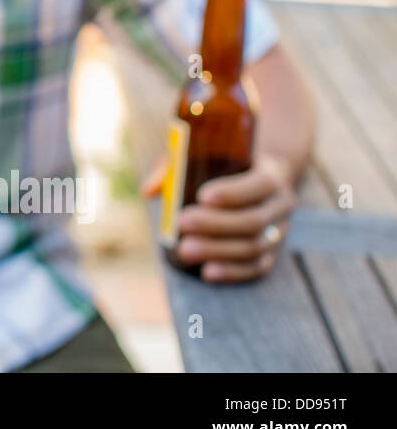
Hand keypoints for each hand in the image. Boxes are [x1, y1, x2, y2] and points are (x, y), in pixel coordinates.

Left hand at [143, 152, 295, 282]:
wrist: (261, 178)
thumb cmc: (225, 164)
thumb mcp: (206, 156)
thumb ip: (177, 167)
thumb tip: (148, 192)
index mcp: (271, 175)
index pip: (259, 184)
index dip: (233, 193)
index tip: (202, 197)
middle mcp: (280, 206)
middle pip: (253, 220)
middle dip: (216, 225)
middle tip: (182, 223)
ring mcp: (279, 233)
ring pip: (254, 247)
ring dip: (218, 250)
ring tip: (184, 250)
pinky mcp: (272, 254)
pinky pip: (256, 268)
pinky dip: (232, 272)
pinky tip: (207, 272)